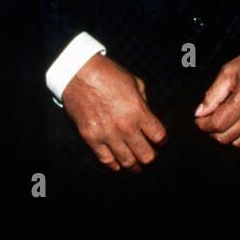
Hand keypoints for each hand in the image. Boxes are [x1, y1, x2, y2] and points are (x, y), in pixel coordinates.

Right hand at [61, 52, 166, 170]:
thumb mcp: (134, 82)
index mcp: (138, 111)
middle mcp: (125, 126)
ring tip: (136, 166)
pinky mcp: (91, 138)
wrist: (78, 74)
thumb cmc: (108, 74)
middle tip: (149, 154)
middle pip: (146, 155)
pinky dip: (114, 164)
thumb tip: (146, 117)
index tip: (160, 141)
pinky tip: (118, 164)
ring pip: (127, 161)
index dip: (162, 140)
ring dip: (134, 165)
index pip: (159, 136)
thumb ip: (144, 102)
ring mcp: (107, 134)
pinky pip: (106, 159)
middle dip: (150, 156)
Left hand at [194, 44, 239, 148]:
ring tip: (227, 120)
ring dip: (228, 134)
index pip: (216, 125)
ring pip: (239, 143)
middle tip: (211, 119)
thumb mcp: (228, 72)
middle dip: (212, 130)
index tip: (199, 119)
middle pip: (225, 138)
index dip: (202, 124)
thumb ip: (212, 95)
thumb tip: (200, 113)